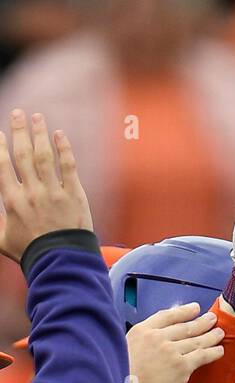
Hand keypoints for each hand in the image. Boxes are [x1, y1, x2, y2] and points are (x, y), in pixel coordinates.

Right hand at [0, 110, 91, 262]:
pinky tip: (60, 135)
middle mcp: (31, 192)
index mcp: (12, 201)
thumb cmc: (31, 253)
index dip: (0, 147)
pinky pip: (68, 167)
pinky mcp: (73, 196)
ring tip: (37, 118)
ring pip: (44, 156)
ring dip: (40, 134)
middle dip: (18, 131)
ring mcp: (53, 193)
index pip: (3, 166)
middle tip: (18, 113)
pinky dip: (63, 149)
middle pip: (22, 154)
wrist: (61, 263)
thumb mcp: (3, 240)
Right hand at [125, 303, 224, 382]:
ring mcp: (170, 351)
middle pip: (185, 327)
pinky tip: (219, 350)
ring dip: (211, 336)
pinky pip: (202, 355)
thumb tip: (150, 345)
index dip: (183, 312)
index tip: (194, 308)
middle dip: (202, 322)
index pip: (167, 316)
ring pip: (196, 340)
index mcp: (141, 332)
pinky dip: (213, 352)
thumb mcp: (123, 352)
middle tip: (212, 319)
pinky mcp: (182, 367)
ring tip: (220, 333)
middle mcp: (157, 337)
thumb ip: (140, 344)